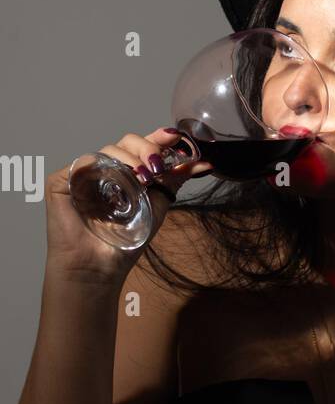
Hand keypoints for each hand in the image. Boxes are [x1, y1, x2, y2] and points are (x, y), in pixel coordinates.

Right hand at [45, 128, 212, 285]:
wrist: (99, 267)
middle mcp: (105, 170)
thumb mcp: (157, 206)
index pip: (142, 148)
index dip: (158, 138)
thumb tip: (203, 163)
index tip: (175, 135)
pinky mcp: (62, 180)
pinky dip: (101, 167)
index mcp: (126, 174)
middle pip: (126, 142)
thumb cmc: (125, 242)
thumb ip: (173, 181)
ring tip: (142, 179)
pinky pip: (83, 162)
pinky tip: (115, 181)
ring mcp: (83, 174)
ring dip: (130, 159)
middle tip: (157, 167)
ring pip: (107, 149)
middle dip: (147, 148)